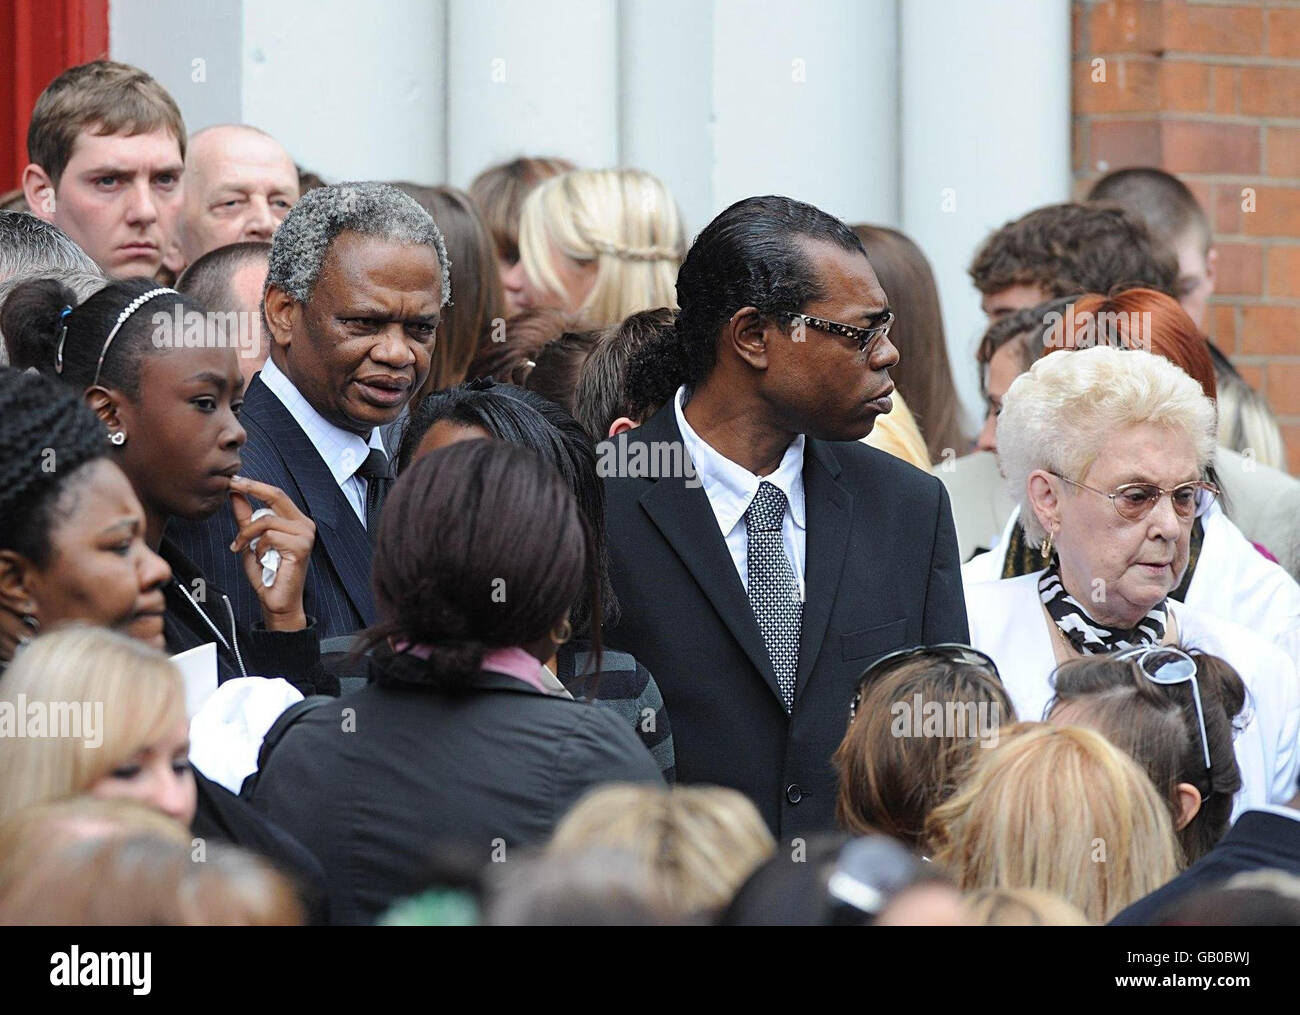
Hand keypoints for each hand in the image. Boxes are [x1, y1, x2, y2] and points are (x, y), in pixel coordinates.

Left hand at [228, 476, 315, 631]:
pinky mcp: (300, 547)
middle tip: (231, 485)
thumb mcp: (251, 540)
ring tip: (243, 548)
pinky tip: (260, 558)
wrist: (276, 601)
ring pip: (267, 520)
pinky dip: (258, 547)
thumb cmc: (267, 574)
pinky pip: (270, 536)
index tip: (233, 479)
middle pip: (276, 495)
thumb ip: (246, 517)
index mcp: (296, 521)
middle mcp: (304, 525)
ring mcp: (305, 535)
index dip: (254, 485)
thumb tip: (236, 494)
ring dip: (248, 534)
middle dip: (251, 488)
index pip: (276, 494)